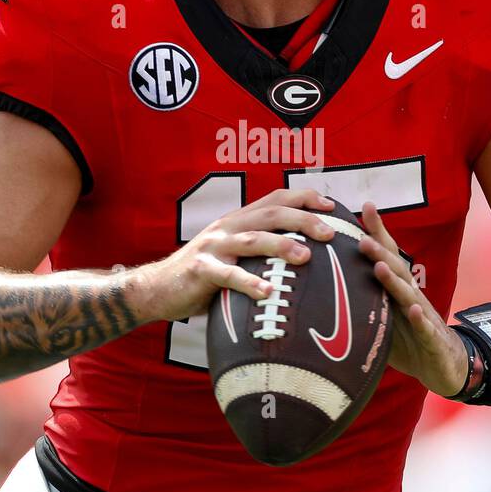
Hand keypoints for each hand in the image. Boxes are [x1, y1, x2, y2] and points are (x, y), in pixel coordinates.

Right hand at [135, 188, 336, 323]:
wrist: (157, 288)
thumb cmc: (204, 276)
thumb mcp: (233, 256)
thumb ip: (259, 253)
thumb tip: (304, 260)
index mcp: (239, 220)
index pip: (276, 199)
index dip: (305, 198)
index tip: (333, 207)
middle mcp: (228, 226)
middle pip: (271, 215)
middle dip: (303, 220)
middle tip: (330, 233)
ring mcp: (214, 246)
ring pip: (252, 239)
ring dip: (281, 246)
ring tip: (306, 257)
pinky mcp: (201, 269)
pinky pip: (227, 276)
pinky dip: (249, 283)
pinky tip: (267, 293)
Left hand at [358, 201, 468, 396]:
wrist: (444, 365)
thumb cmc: (409, 339)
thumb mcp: (382, 319)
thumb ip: (362, 302)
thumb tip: (326, 289)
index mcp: (397, 290)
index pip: (387, 256)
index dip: (378, 232)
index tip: (366, 207)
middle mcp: (410, 297)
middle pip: (395, 270)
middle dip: (379, 252)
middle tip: (360, 238)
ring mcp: (423, 316)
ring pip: (407, 294)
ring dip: (394, 280)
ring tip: (379, 266)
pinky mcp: (432, 339)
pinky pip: (425, 328)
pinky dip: (419, 318)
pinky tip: (414, 309)